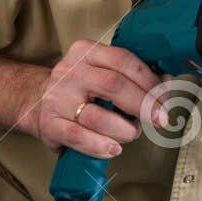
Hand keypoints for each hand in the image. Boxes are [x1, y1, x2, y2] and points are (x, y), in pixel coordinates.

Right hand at [24, 40, 168, 160]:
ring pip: (97, 116)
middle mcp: (70, 71)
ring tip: (130, 134)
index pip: (124, 61)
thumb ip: (134, 77)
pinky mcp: (49, 123)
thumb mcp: (103, 73)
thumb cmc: (80, 89)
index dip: (149, 82)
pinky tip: (113, 148)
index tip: (164, 100)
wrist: (35, 101)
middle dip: (143, 105)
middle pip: (114, 85)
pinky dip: (100, 146)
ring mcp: (57, 97)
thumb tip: (166, 84)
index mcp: (86, 52)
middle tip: (158, 119)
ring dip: (123, 130)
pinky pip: (78, 137)